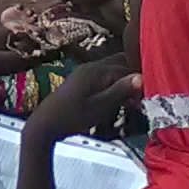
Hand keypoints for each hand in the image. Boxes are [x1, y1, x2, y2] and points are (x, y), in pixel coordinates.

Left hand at [24, 55, 140, 143]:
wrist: (44, 125)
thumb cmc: (71, 117)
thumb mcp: (100, 106)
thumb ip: (120, 90)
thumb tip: (141, 77)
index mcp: (96, 70)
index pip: (127, 68)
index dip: (139, 83)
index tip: (143, 99)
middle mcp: (91, 67)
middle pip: (120, 64)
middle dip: (132, 79)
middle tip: (138, 99)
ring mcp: (85, 74)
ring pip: (112, 72)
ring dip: (122, 84)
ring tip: (128, 103)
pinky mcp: (81, 83)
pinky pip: (103, 78)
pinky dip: (112, 87)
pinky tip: (115, 103)